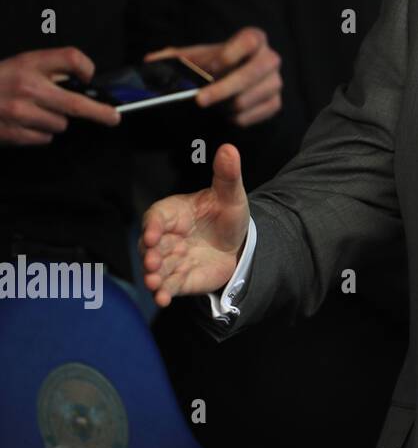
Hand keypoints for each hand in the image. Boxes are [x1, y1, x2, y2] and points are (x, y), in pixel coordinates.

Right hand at [0, 47, 120, 145]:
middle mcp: (27, 87)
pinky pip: (44, 138)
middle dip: (100, 113)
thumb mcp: (21, 65)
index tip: (90, 78)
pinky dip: (40, 133)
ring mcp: (19, 112)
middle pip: (76, 103)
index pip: (71, 58)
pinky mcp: (12, 133)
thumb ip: (50, 69)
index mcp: (29, 64)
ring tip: (34, 112)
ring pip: (60, 124)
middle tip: (113, 118)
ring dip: (55, 121)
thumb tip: (83, 83)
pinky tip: (23, 124)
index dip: (87, 68)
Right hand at [139, 144, 251, 306]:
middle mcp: (165, 237)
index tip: (154, 234)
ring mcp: (170, 260)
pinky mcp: (178, 279)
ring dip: (152, 276)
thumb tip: (229, 148)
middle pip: (150, 246)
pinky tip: (163, 299)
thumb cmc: (227, 215)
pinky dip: (162, 293)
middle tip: (152, 261)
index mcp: (173, 213)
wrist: (238, 245)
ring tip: (154, 283)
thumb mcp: (232, 195)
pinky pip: (167, 287)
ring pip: (155, 268)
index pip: (156, 217)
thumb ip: (227, 174)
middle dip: (149, 254)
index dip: (153, 226)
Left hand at [147, 27, 282, 126]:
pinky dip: (236, 117)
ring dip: (227, 104)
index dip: (231, 53)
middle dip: (224, 88)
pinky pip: (254, 115)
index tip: (211, 68)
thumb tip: (151, 60)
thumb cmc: (216, 64)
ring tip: (213, 104)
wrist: (237, 78)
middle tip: (199, 100)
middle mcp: (270, 58)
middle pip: (253, 72)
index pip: (249, 40)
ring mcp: (275, 82)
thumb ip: (177, 57)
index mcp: (254, 39)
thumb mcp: (198, 57)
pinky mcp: (276, 102)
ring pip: (252, 97)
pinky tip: (225, 112)